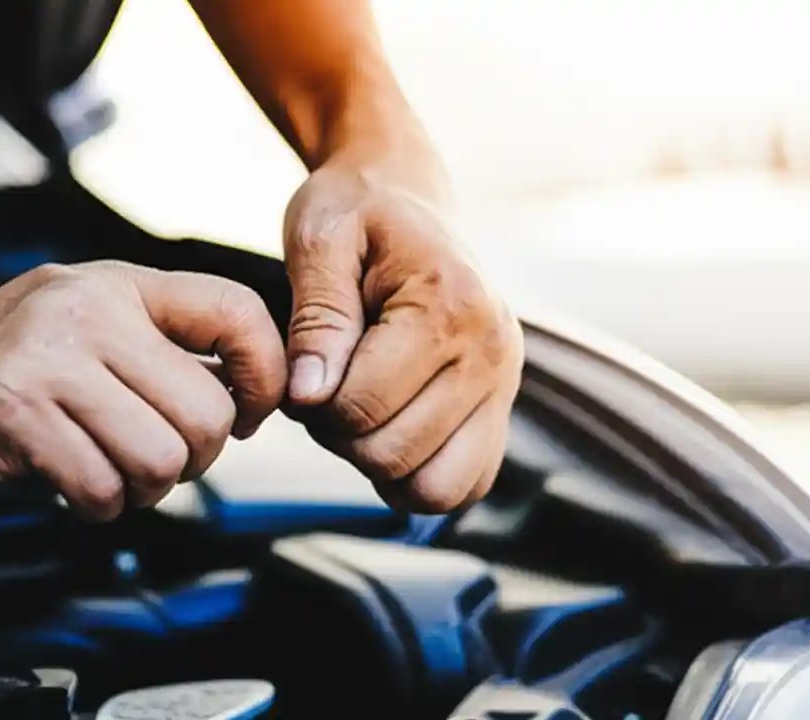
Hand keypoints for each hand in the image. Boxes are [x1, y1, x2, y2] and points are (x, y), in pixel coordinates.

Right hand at [0, 261, 286, 520]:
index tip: (245, 415)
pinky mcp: (11, 414)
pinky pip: (100, 487)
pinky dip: (100, 505)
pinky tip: (76, 485)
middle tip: (159, 458)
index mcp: (123, 284)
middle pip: (205, 414)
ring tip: (113, 473)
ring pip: (159, 459)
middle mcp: (88, 312)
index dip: (264, 374)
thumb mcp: (97, 315)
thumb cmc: (16, 351)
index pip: (236, 311)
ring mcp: (46, 361)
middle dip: (196, 459)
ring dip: (146, 489)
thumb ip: (168, 343)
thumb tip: (251, 398)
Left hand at [282, 152, 523, 512]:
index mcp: (448, 303)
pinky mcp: (502, 406)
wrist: (403, 192)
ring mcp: (504, 382)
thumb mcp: (318, 241)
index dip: (311, 402)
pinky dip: (417, 477)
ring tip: (357, 409)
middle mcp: (491, 349)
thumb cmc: (354, 211)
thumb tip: (310, 395)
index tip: (305, 366)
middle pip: (395, 454)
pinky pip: (466, 485)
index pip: (363, 405)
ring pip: (435, 488)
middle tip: (326, 386)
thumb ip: (317, 318)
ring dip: (379, 464)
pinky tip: (386, 430)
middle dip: (341, 435)